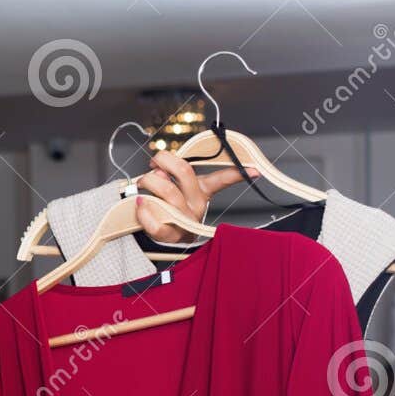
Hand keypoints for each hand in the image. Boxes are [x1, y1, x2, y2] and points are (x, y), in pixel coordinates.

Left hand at [133, 151, 257, 242]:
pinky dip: (143, 209)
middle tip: (152, 164)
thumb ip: (170, 173)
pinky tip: (140, 204)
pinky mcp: (171, 234)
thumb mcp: (178, 186)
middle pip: (184, 172)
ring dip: (149, 181)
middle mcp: (197, 204)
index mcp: (202, 190)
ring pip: (167, 191)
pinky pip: (156, 221)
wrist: (165, 233)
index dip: (237, 173)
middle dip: (164, 161)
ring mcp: (185, 219)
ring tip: (142, 183)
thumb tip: (160, 169)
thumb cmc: (169, 205)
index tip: (254, 171)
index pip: (221, 179)